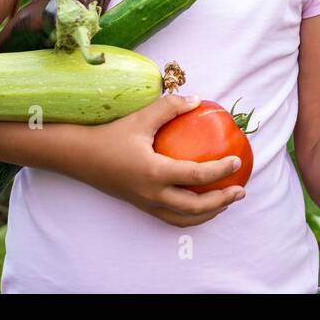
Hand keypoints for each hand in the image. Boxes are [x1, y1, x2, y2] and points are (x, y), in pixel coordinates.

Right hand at [73, 94, 245, 225]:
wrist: (80, 157)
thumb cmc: (111, 135)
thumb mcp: (141, 118)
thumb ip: (170, 107)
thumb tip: (197, 100)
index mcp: (155, 173)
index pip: (196, 176)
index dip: (221, 170)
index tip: (237, 161)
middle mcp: (152, 194)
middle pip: (195, 207)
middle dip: (222, 201)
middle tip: (240, 189)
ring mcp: (146, 204)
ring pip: (185, 218)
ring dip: (209, 213)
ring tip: (226, 201)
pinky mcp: (142, 206)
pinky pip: (172, 217)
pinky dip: (191, 215)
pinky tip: (201, 204)